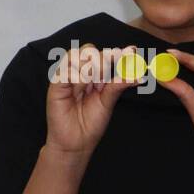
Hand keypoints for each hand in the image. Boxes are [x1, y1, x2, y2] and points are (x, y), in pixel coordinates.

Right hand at [44, 44, 139, 158]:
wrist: (77, 143)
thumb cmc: (90, 123)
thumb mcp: (108, 102)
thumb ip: (118, 84)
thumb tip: (138, 75)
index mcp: (93, 75)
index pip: (102, 54)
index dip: (116, 53)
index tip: (130, 51)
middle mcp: (79, 73)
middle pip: (88, 50)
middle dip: (102, 59)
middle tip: (107, 74)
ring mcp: (66, 77)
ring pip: (74, 56)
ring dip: (88, 67)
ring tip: (93, 83)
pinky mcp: (55, 86)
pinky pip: (64, 72)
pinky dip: (76, 76)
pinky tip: (81, 87)